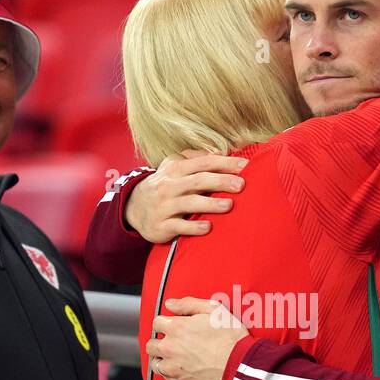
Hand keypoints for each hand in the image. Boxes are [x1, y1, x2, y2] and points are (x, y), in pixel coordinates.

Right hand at [124, 150, 246, 243]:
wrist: (134, 209)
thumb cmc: (164, 187)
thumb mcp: (174, 168)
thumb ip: (195, 159)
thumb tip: (221, 152)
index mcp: (176, 169)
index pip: (203, 163)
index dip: (224, 163)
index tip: (245, 165)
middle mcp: (169, 186)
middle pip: (198, 180)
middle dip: (221, 181)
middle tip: (242, 185)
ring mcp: (164, 206)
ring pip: (189, 203)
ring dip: (210, 204)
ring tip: (229, 205)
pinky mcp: (161, 225)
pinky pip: (179, 226)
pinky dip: (193, 227)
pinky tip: (208, 227)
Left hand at [147, 297, 248, 379]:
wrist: (241, 366)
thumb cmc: (231, 337)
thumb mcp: (214, 310)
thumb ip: (189, 304)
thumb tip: (170, 303)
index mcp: (176, 328)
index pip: (157, 323)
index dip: (166, 323)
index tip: (174, 326)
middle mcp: (170, 349)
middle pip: (151, 345)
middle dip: (159, 342)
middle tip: (172, 342)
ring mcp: (174, 368)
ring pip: (155, 364)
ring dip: (162, 359)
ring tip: (174, 358)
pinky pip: (167, 379)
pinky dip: (170, 374)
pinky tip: (181, 370)